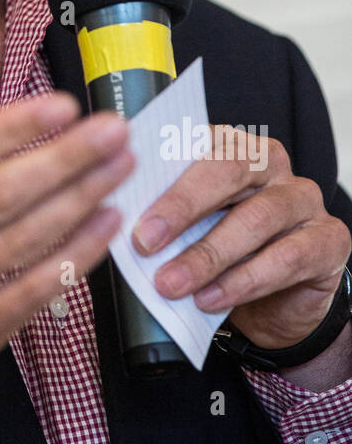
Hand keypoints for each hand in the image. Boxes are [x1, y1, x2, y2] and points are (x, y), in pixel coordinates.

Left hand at [132, 126, 350, 349]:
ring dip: (208, 255)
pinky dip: (244, 281)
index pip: (198, 143)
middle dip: (182, 207)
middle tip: (145, 242)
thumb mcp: (188, 227)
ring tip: (170, 284)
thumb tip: (115, 216)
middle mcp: (271, 163)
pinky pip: (287, 257)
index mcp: (231, 145)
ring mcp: (304, 199)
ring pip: (258, 217)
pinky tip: (210, 298)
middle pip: (229, 170)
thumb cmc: (222, 251)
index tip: (127, 203)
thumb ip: (163, 214)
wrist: (277, 301)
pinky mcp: (329, 239)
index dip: (163, 172)